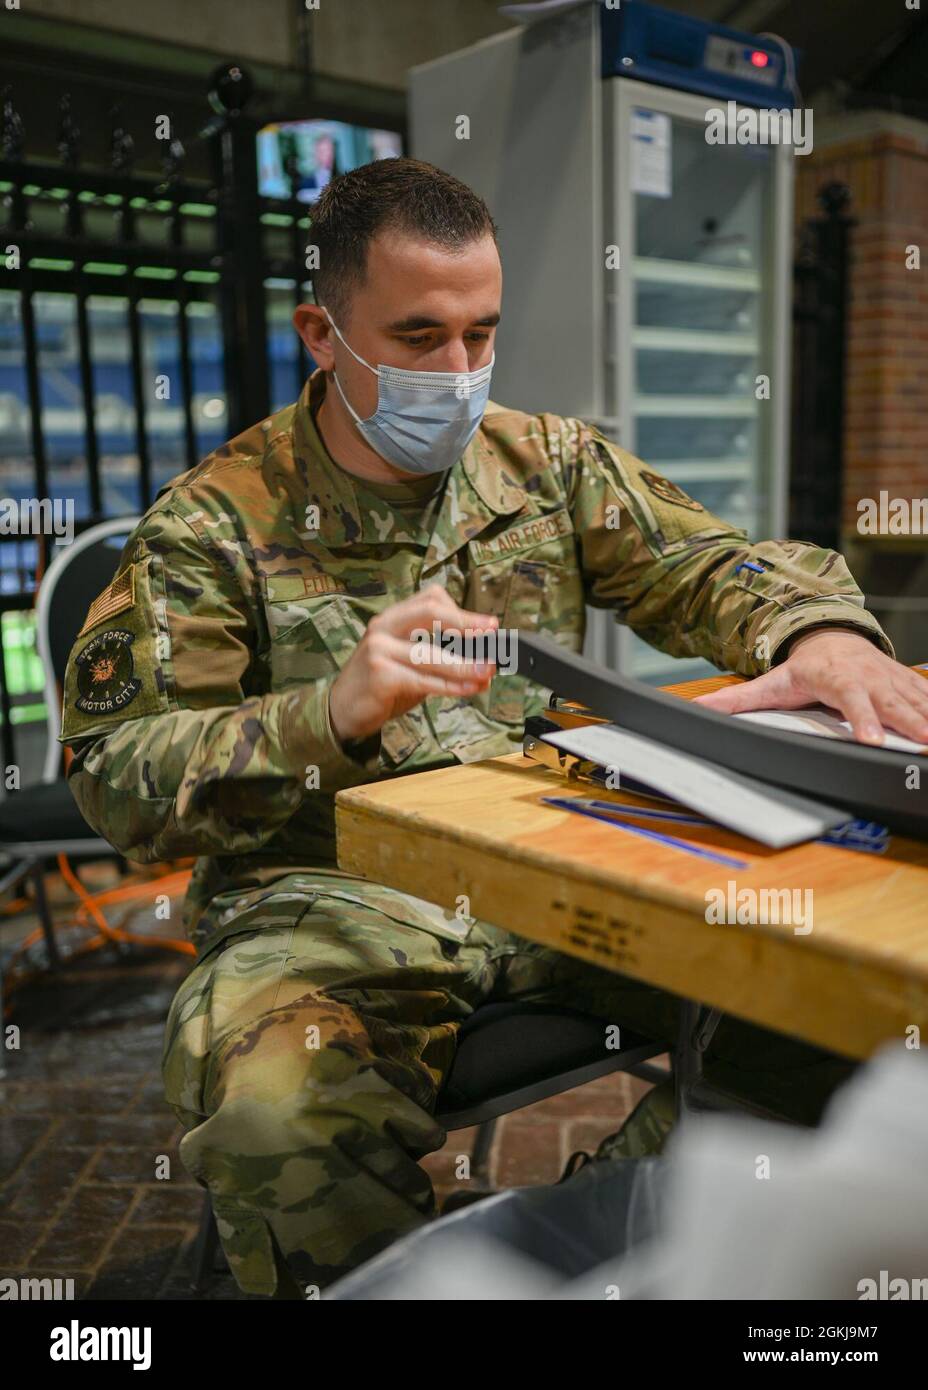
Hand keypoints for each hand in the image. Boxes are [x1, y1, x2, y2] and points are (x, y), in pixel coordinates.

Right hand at [329, 585, 496, 743]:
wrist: (342, 710)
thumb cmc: (382, 685)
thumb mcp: (410, 663)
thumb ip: (439, 656)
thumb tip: (482, 661)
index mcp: (393, 618)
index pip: (430, 600)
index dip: (462, 611)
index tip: (489, 625)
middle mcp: (383, 627)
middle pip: (430, 612)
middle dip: (466, 623)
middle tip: (492, 636)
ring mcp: (378, 649)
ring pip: (430, 653)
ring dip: (464, 664)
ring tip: (487, 672)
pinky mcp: (379, 674)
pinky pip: (423, 679)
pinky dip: (450, 685)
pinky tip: (468, 689)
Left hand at [695, 629, 927, 746]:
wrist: (831, 636)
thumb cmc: (803, 667)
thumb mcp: (770, 682)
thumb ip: (737, 700)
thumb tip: (701, 709)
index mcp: (836, 677)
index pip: (851, 698)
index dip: (862, 718)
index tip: (870, 739)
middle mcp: (867, 676)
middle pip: (890, 701)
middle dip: (909, 722)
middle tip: (924, 743)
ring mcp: (889, 678)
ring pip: (914, 699)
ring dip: (927, 718)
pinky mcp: (904, 682)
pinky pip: (925, 695)